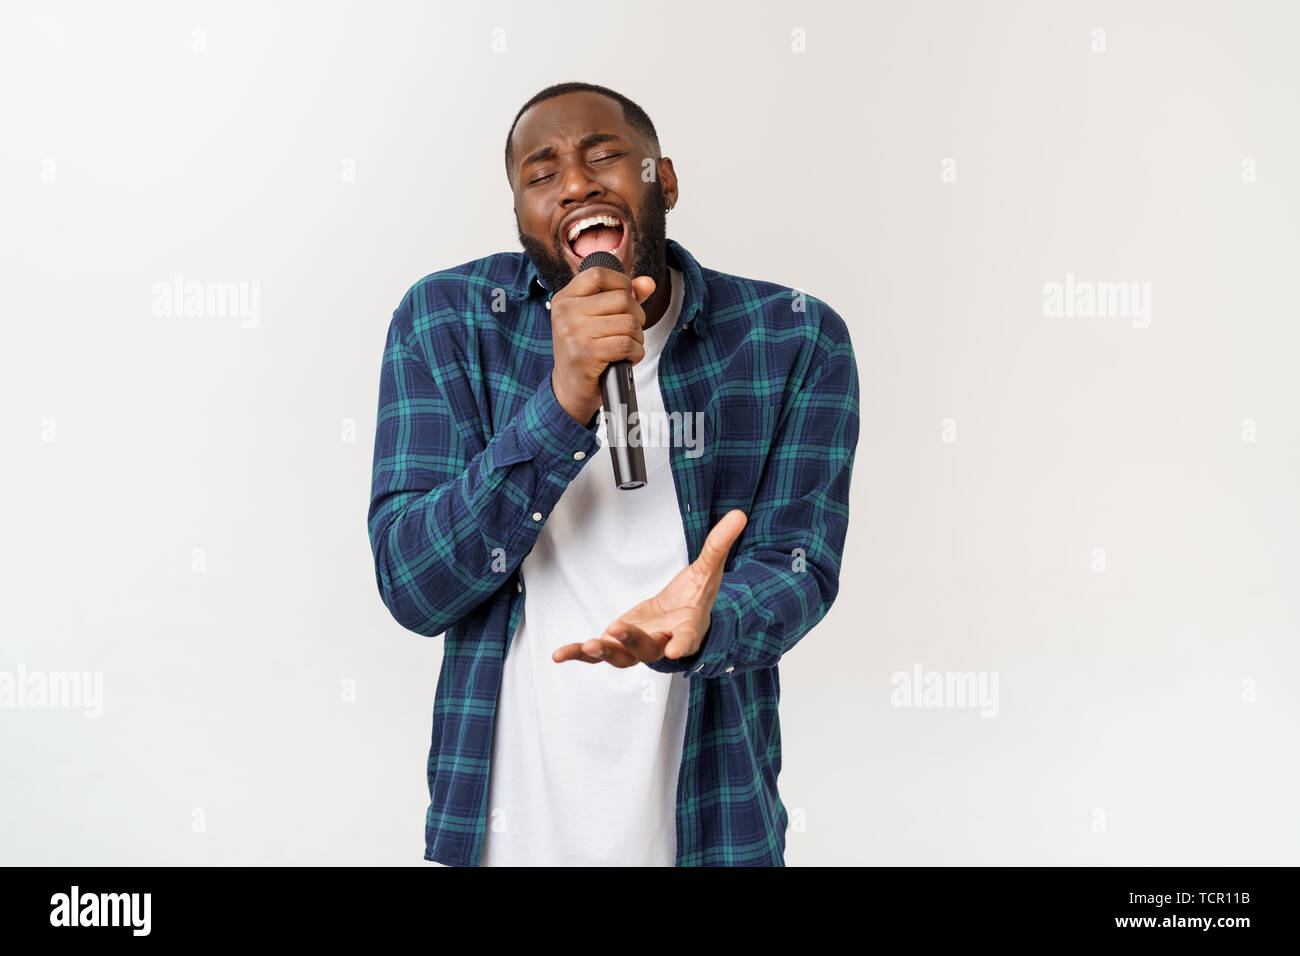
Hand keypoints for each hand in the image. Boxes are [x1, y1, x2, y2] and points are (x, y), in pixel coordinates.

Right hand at [549, 266, 656, 424]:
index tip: (625, 299)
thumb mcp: (597, 318)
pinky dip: (635, 353)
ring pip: (629, 323)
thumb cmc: (585, 351)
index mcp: (565, 298)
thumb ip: (622, 297)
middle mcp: (566, 312)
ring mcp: (574, 333)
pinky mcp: (586, 354)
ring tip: (626, 347)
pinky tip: (626, 359)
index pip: (598, 273)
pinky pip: (627, 344)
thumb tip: (648, 283)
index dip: (621, 283)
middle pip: (621, 299)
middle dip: (636, 316)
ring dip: (637, 338)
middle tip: (628, 331)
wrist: (569, 389)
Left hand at [552, 510, 747, 666]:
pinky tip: (559, 656)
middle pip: (648, 648)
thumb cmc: (696, 597)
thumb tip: (738, 515)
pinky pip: (598, 653)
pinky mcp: (618, 644)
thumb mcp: (708, 569)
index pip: (687, 636)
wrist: (681, 616)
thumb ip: (718, 545)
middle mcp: (662, 642)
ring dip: (603, 652)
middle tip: (616, 631)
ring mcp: (638, 647)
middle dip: (632, 641)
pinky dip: (579, 655)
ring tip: (586, 646)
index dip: (682, 643)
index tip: (677, 650)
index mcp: (687, 627)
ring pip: (620, 656)